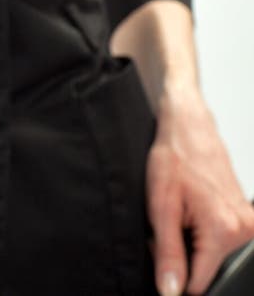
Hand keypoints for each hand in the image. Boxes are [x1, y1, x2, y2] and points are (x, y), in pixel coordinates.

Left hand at [146, 83, 253, 294]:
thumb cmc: (174, 156)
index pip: (198, 284)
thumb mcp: (161, 206)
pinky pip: (218, 238)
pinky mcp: (244, 216)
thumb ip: (167, 252)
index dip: (173, 273)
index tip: (160, 249)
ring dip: (189, 241)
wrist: (188, 125)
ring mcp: (246, 222)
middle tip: (170, 221)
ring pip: (210, 254)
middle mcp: (242, 229)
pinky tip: (192, 207)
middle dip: (181, 254)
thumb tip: (171, 291)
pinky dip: (199, 230)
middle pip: (205, 268)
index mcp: (223, 230)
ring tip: (181, 210)